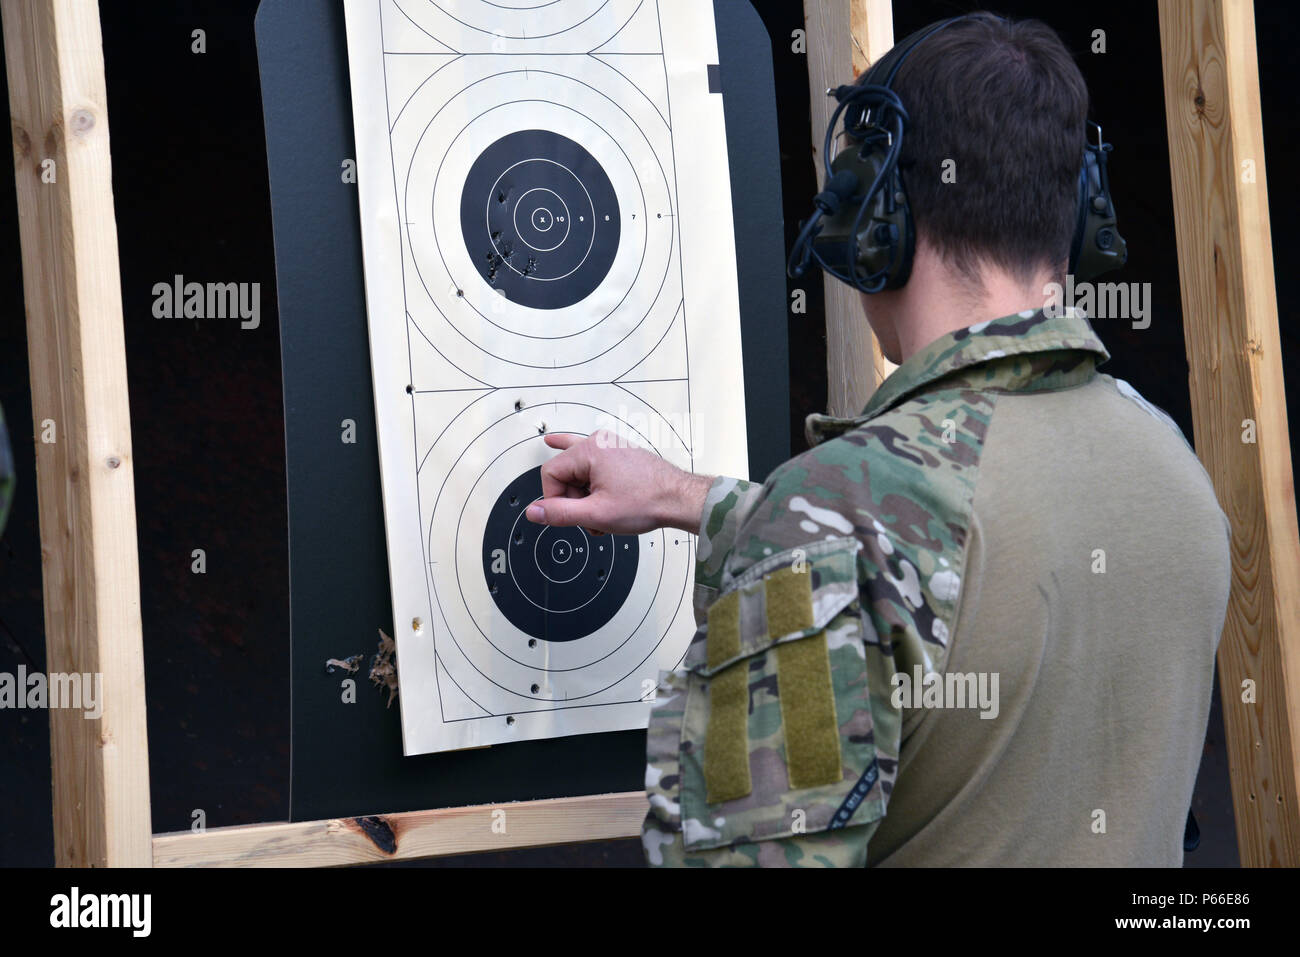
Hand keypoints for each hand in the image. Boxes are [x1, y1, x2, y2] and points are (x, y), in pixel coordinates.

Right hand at [526, 430, 712, 534]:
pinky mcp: (617, 454)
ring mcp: (609, 446)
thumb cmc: (648, 501)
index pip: (549, 473)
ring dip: (587, 497)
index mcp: (589, 451)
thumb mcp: (597, 514)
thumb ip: (560, 513)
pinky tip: (554, 441)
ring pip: (579, 472)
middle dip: (575, 500)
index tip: (570, 515)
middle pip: (564, 473)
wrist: (679, 499)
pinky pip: (591, 463)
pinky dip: (584, 472)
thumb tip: (534, 512)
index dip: (555, 499)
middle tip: (593, 516)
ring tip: (605, 511)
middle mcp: (597, 442)